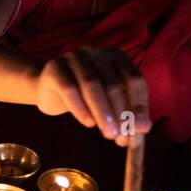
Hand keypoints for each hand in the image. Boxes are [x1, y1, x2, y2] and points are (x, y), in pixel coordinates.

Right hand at [35, 46, 151, 144]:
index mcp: (117, 57)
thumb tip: (143, 129)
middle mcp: (97, 52)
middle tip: (122, 138)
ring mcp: (75, 57)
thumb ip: (125, 111)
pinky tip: (88, 123)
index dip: (139, 105)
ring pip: (92, 86)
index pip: (134, 80)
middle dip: (120, 114)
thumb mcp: (108, 100)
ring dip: (103, 113)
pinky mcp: (55, 67)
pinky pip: (69, 89)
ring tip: (109, 134)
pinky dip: (80, 108)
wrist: (48, 87)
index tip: (142, 129)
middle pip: (114, 85)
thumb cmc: (84, 94)